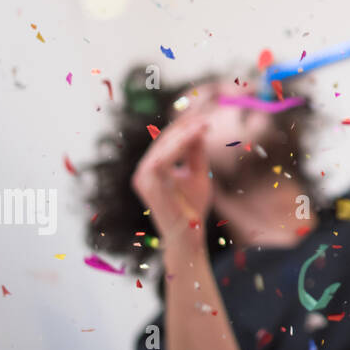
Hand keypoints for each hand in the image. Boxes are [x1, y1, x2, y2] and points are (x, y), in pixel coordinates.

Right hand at [131, 112, 213, 251]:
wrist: (189, 235)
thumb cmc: (192, 206)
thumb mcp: (197, 172)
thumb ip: (196, 152)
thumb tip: (199, 127)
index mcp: (151, 168)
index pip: (165, 141)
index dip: (183, 126)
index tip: (203, 114)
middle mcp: (143, 172)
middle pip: (163, 141)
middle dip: (184, 127)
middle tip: (205, 117)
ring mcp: (143, 180)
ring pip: (162, 147)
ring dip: (183, 134)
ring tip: (203, 125)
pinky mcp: (149, 187)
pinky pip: (162, 160)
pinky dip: (180, 146)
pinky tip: (196, 137)